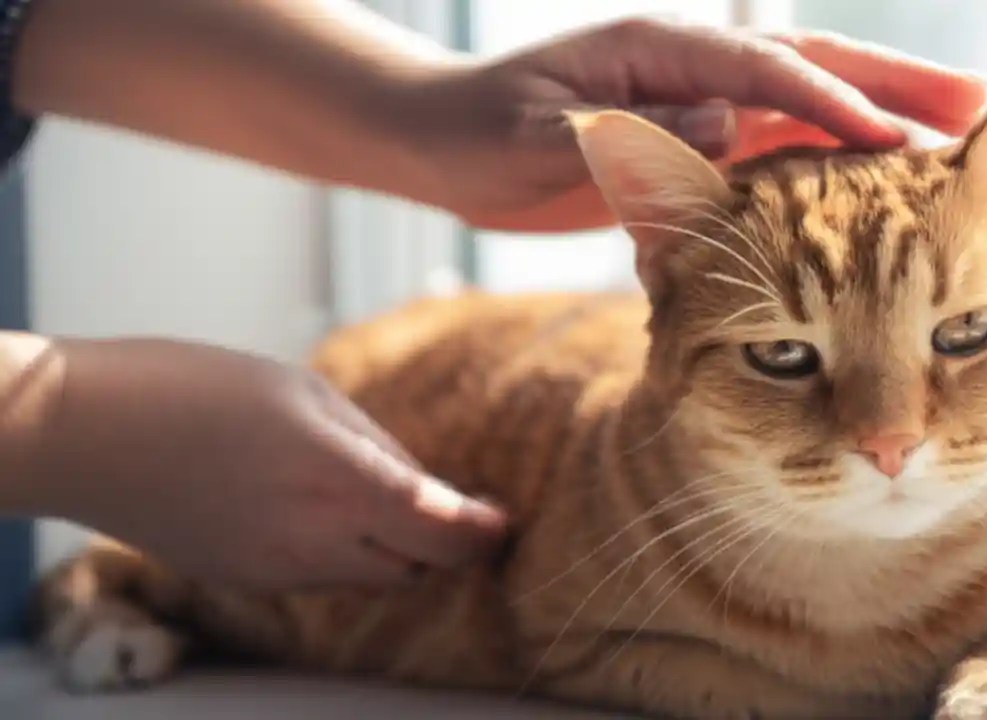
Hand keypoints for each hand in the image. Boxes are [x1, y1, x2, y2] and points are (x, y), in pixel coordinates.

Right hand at [22, 338, 505, 590]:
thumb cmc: (196, 387)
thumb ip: (375, 448)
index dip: (484, 532)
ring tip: (401, 504)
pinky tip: (332, 511)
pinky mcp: (244, 579)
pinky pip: (323, 578)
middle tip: (468, 512)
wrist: (85, 433)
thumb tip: (423, 487)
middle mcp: (313, 541)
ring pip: (372, 578)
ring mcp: (275, 570)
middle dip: (451, 546)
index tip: (504, 518)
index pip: (443, 532)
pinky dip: (351, 555)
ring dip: (402, 552)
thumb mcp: (306, 394)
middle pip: (417, 567)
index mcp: (338, 481)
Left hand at [394, 18, 986, 230]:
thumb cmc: (476, 134)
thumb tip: (727, 126)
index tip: (889, 137)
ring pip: (806, 104)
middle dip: (890, 85)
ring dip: (879, 117)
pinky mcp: (696, 139)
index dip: (825, 99)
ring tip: (957, 136)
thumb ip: (624, 135)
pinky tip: (880, 180)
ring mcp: (698, 99)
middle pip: (807, 67)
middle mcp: (689, 66)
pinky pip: (779, 145)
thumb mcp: (534, 140)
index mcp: (653, 48)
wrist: (444, 141)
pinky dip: (832, 158)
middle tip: (972, 106)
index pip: (757, 71)